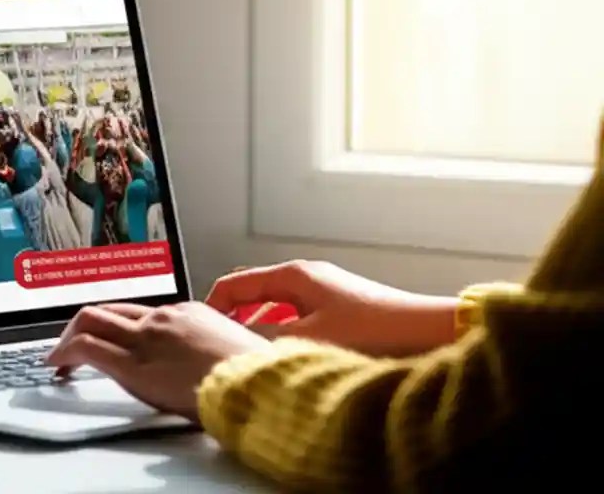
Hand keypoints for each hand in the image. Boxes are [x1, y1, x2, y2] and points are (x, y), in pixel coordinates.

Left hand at [45, 302, 268, 417]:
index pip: (142, 313)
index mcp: (191, 314)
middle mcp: (164, 318)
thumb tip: (216, 366)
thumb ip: (217, 352)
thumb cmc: (259, 379)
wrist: (262, 387)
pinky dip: (65, 352)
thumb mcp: (241, 353)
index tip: (113, 337)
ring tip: (60, 355)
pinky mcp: (135, 365)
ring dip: (70, 336)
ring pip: (91, 319)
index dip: (120, 325)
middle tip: (73, 343)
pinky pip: (89, 348)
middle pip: (111, 309)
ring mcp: (147, 338)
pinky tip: (58, 364)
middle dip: (86, 323)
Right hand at [205, 260, 459, 356]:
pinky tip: (286, 352)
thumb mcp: (307, 338)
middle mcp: (307, 276)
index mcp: (293, 275)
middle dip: (233, 315)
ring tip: (249, 350)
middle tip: (220, 341)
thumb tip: (233, 342)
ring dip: (259, 325)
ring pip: (275, 305)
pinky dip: (282, 330)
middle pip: (253, 291)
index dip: (212, 305)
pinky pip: (296, 314)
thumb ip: (263, 338)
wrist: (427, 332)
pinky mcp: (340, 306)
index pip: (234, 283)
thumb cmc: (373, 330)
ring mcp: (325, 290)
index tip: (201, 327)